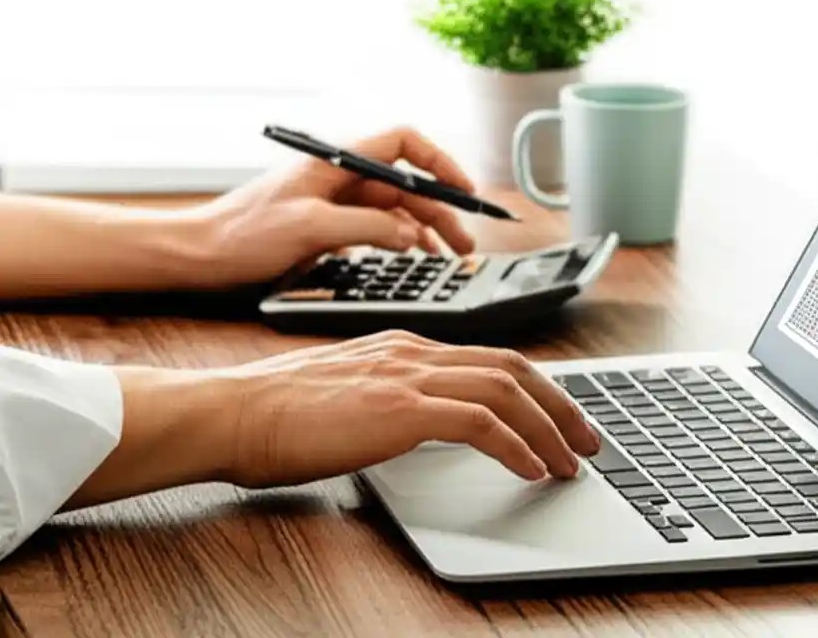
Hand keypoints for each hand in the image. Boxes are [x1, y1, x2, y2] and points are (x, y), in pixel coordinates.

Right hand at [69, 331, 600, 509]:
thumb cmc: (275, 414)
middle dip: (561, 406)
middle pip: (513, 367)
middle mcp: (413, 352)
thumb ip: (392, 402)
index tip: (560, 418)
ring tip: (569, 463)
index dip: (537, 388)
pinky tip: (529, 470)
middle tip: (587, 441)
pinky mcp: (397, 408)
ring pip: (506, 390)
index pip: (491, 359)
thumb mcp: (349, 398)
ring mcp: (406, 375)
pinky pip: (478, 423)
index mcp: (404, 347)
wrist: (230, 413)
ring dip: (549, 429)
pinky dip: (514, 445)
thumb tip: (425, 426)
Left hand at [187, 126, 478, 287]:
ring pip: (395, 209)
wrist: (200, 255)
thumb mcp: (311, 228)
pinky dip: (399, 241)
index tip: (463, 190)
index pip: (403, 142)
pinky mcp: (329, 226)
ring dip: (424, 229)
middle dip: (441, 209)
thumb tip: (410, 233)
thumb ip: (367, 226)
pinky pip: (376, 228)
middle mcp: (341, 175)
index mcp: (336, 161)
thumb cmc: (242, 234)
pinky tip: (414, 258)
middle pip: (406, 182)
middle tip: (465, 240)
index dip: (439, 162)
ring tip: (449, 254)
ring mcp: (336, 201)